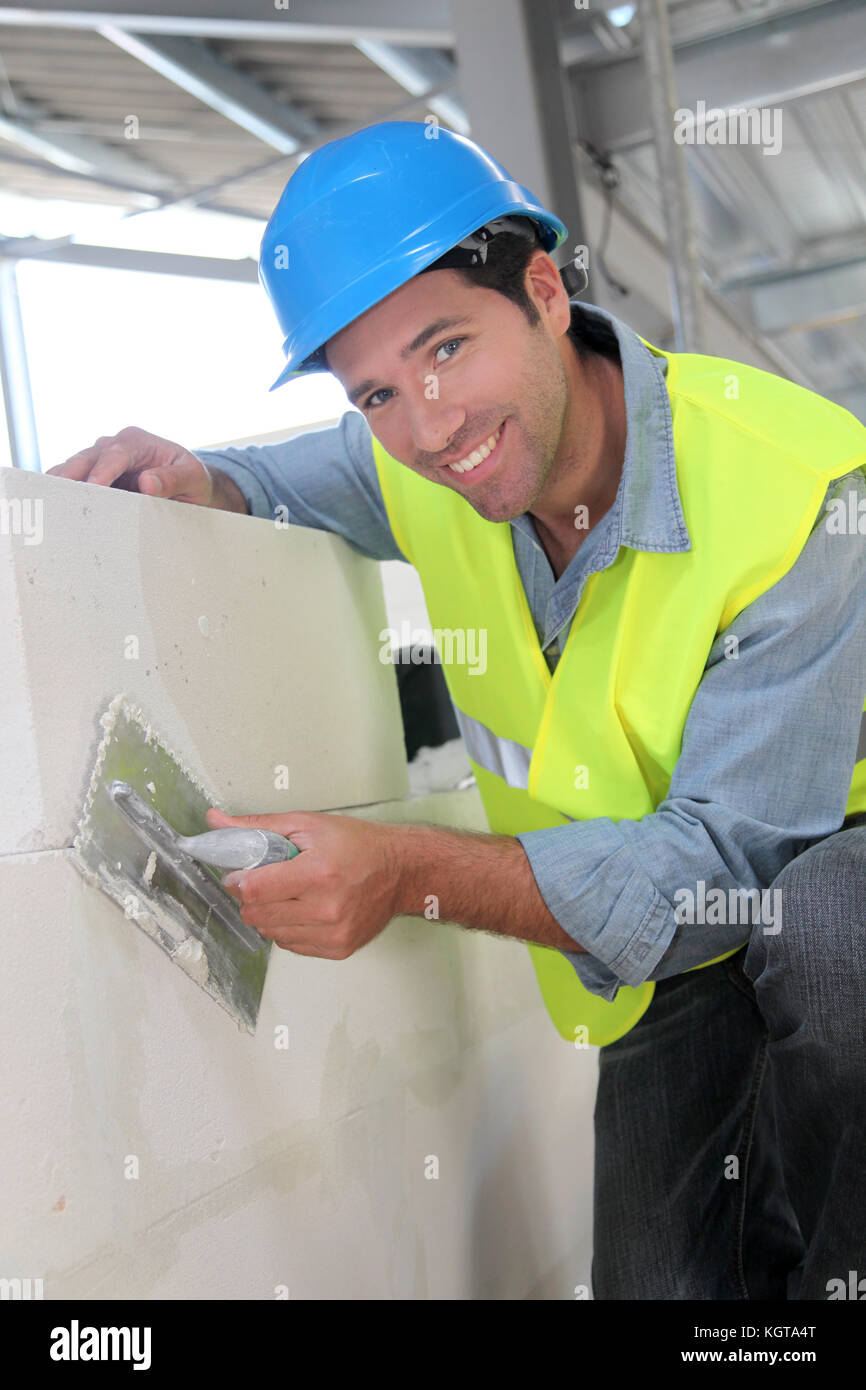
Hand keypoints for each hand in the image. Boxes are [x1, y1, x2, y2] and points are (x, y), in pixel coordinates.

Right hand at [46, 425, 214, 503]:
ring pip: (75, 468)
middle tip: (55, 493)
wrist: (190, 485)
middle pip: (87, 458)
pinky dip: (64, 492)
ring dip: (61, 483)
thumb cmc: (193, 479)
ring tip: (46, 501)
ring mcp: (102, 460)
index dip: (102, 471)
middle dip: (70, 475)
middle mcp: (115, 446)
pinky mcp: (96, 475)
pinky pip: (76, 482)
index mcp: (138, 441)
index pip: (115, 454)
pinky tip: (51, 505)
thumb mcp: (192, 478)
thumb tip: (147, 482)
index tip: (92, 488)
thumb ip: (172, 479)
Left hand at [206, 806, 404, 957]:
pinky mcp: (339, 948)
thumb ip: (259, 826)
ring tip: (290, 895)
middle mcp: (326, 908)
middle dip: (252, 898)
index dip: (238, 882)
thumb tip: (215, 821)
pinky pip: (292, 946)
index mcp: (318, 873)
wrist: (402, 870)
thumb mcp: (308, 824)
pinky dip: (289, 929)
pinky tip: (304, 910)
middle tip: (266, 882)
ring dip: (270, 915)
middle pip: (257, 916)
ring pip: (271, 934)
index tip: (240, 874)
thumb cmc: (358, 844)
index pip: (254, 891)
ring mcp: (333, 932)